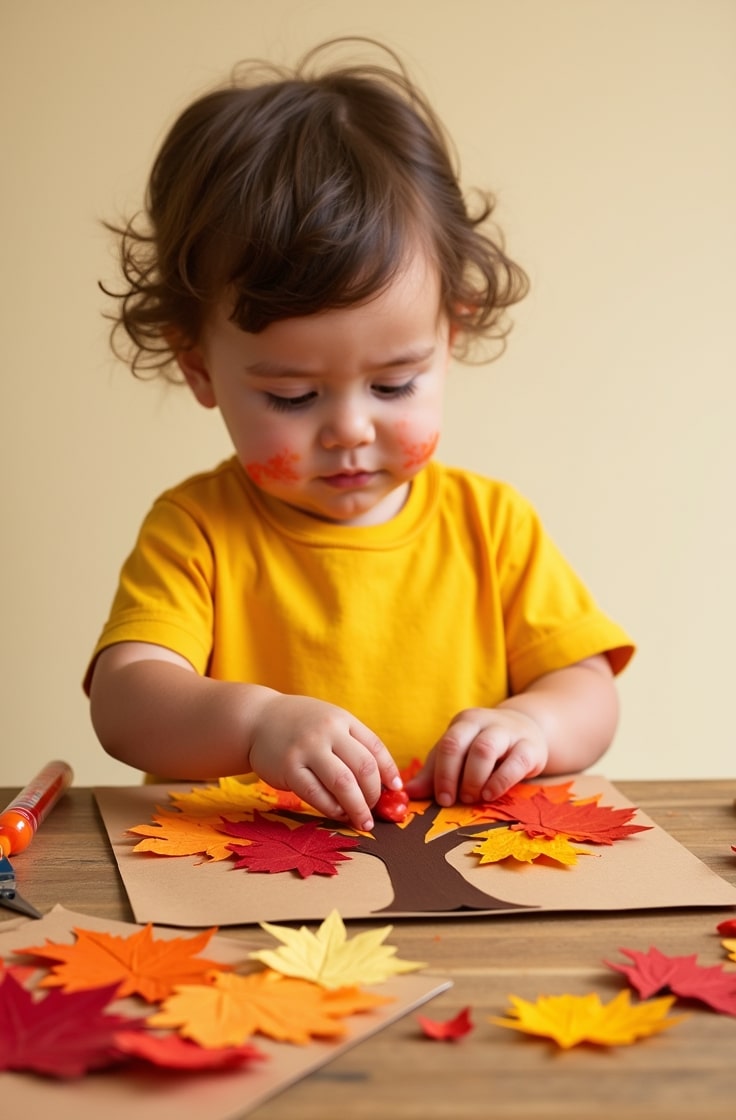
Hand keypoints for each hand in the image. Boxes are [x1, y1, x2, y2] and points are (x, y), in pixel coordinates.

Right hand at [247, 693, 401, 830]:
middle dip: (374, 794)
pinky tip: (338, 813)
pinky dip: (331, 808)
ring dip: (357, 807)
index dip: (389, 772)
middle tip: (374, 809)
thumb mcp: (329, 721)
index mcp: (342, 720)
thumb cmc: (299, 725)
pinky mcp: (289, 768)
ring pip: (343, 783)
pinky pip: (316, 794)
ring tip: (363, 822)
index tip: (396, 789)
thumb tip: (383, 780)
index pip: (376, 748)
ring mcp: (307, 749)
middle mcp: (327, 731)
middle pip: (363, 767)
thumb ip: (352, 742)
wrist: (257, 719)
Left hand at [404, 707, 548, 805]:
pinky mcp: (530, 747)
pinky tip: (491, 794)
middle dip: (453, 776)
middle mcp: (484, 722)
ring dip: (474, 779)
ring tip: (473, 798)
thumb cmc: (485, 747)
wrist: (529, 730)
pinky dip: (501, 781)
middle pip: (461, 744)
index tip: (441, 799)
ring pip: (485, 749)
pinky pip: (515, 762)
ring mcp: (508, 732)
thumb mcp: (459, 756)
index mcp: (464, 722)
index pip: (446, 745)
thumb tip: (407, 794)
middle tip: (455, 800)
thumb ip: (434, 774)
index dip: (441, 774)